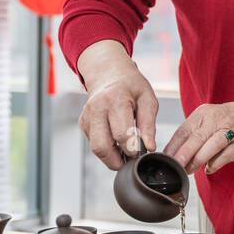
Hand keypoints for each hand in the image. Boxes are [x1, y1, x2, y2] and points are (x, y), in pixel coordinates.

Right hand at [77, 56, 158, 170]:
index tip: (142, 152)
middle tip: (132, 159)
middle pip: (102, 146)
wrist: (108, 73)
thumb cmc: (132, 86)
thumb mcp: (148, 99)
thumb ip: (148, 125)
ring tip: (127, 151)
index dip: (133, 149)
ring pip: (96, 148)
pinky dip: (107, 148)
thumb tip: (149, 148)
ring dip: (112, 157)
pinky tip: (117, 141)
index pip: (121, 134)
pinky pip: (94, 143)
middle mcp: (97, 109)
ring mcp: (87, 117)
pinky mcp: (83, 123)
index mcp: (115, 100)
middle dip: (118, 160)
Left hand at [163, 100, 233, 175]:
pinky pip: (225, 156)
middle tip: (174, 165)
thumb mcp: (208, 119)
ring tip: (188, 170)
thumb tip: (174, 154)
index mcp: (204, 113)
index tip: (165, 158)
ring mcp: (230, 131)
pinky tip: (208, 168)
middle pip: (196, 138)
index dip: (173, 146)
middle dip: (183, 154)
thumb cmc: (229, 120)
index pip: (184, 130)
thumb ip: (192, 134)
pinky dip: (214, 164)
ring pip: (211, 146)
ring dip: (198, 160)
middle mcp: (216, 120)